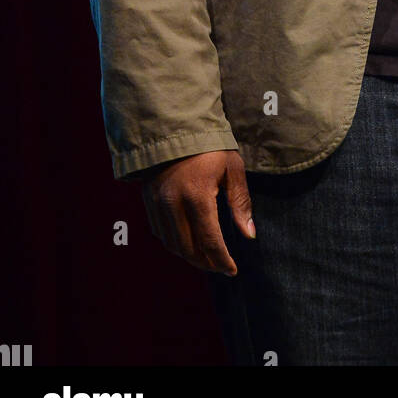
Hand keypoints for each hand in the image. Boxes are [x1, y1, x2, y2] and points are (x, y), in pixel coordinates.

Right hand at [141, 149, 254, 276]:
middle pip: (188, 249)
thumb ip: (240, 202)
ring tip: (206, 258)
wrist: (176, 126)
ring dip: (189, 256)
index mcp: (197, 195)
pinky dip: (174, 243)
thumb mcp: (232, 168)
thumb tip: (249, 235)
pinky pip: (160, 232)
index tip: (232, 270)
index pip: (210, 241)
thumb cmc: (210, 146)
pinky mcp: (148, 200)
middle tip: (221, 266)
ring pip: (171, 244)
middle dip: (206, 263)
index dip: (222, 260)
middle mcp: (173, 203)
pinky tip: (188, 242)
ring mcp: (157, 203)